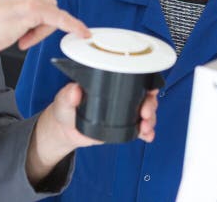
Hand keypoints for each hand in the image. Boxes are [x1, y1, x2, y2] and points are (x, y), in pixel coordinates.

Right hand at [0, 0, 89, 60]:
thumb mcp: (9, 8)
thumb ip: (28, 7)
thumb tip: (49, 17)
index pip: (44, 0)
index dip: (37, 19)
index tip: (24, 28)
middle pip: (51, 7)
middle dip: (40, 26)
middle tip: (19, 36)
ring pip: (53, 16)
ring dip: (39, 32)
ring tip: (17, 36)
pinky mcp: (33, 10)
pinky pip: (61, 20)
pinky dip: (73, 27)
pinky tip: (82, 32)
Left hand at [26, 84, 158, 183]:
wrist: (65, 130)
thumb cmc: (66, 108)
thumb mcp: (64, 100)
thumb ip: (68, 95)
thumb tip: (75, 90)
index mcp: (111, 85)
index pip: (134, 80)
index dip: (147, 83)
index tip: (151, 89)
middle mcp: (121, 97)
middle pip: (145, 97)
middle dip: (150, 105)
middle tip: (145, 114)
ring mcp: (124, 113)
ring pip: (146, 114)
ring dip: (150, 120)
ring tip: (146, 129)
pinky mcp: (123, 128)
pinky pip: (139, 130)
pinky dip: (146, 133)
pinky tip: (148, 137)